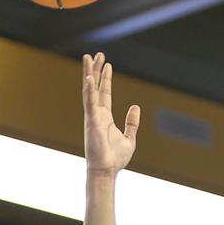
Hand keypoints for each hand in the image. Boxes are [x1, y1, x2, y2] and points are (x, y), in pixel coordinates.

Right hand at [83, 52, 139, 176]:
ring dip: (88, 73)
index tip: (106, 64)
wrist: (107, 170)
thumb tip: (135, 107)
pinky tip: (88, 78)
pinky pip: (89, 103)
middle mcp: (96, 114)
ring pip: (89, 90)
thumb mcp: (129, 138)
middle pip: (94, 87)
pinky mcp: (91, 122)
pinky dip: (88, 90)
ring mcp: (92, 117)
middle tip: (96, 54)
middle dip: (95, 70)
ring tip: (88, 57)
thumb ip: (132, 122)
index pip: (104, 92)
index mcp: (104, 117)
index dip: (105, 78)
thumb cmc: (115, 159)